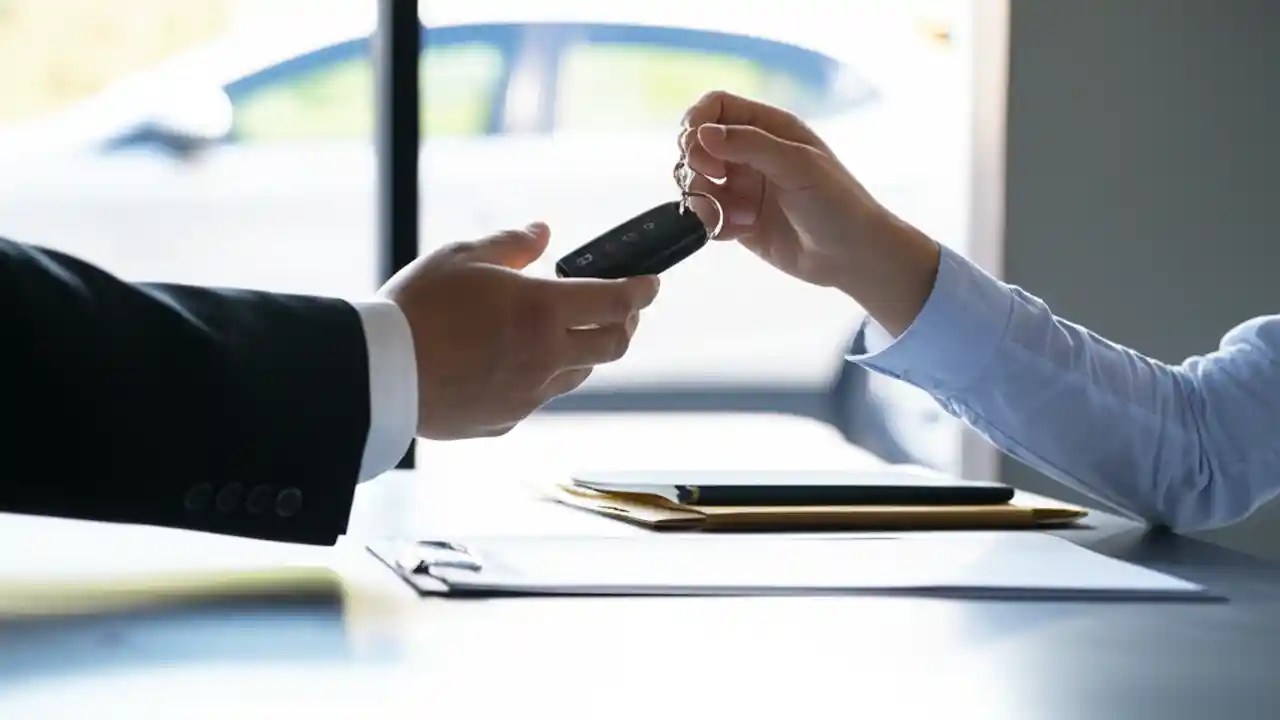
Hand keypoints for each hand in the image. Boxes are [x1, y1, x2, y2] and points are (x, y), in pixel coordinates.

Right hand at [379, 223, 658, 439]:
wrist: (376, 374)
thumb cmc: (416, 308)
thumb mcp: (462, 257)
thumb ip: (512, 245)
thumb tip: (542, 233)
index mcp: (542, 311)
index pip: (617, 302)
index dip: (642, 290)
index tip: (650, 283)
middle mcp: (546, 358)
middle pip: (614, 345)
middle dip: (625, 323)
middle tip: (618, 309)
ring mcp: (529, 395)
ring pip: (579, 374)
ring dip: (584, 351)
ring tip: (564, 332)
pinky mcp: (507, 420)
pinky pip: (540, 396)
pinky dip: (543, 376)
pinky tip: (518, 361)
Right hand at [678, 90, 939, 335]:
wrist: (852, 256)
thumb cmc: (836, 202)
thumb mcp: (797, 164)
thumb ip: (749, 145)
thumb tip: (702, 134)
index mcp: (769, 129)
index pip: (716, 106)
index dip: (698, 121)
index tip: (696, 145)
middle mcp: (750, 155)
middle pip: (696, 144)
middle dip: (695, 163)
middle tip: (714, 179)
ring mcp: (742, 189)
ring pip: (695, 181)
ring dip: (702, 197)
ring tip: (732, 214)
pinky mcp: (737, 221)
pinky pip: (704, 215)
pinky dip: (711, 223)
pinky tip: (738, 232)